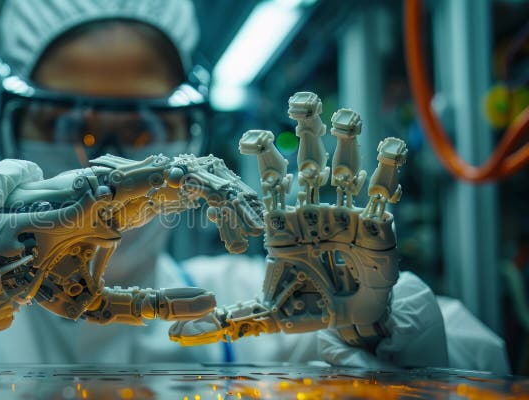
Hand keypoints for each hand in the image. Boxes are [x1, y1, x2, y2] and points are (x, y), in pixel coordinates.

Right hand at [0, 154, 264, 324]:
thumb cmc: (45, 278)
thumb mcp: (103, 305)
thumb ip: (149, 304)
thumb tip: (205, 304)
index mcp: (127, 213)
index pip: (183, 201)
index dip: (218, 211)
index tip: (247, 232)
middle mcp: (124, 196)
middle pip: (187, 185)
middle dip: (226, 198)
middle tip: (259, 219)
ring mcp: (109, 190)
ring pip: (170, 177)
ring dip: (207, 188)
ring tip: (243, 204)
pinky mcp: (91, 190)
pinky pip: (134, 179)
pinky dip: (166, 178)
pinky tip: (196, 181)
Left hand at [169, 92, 407, 347]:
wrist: (351, 318)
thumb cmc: (309, 305)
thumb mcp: (269, 312)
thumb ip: (230, 320)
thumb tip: (182, 335)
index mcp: (283, 221)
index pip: (269, 181)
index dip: (262, 159)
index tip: (252, 138)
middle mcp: (312, 207)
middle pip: (306, 160)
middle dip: (304, 130)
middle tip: (299, 101)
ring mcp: (344, 211)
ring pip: (344, 166)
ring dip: (345, 142)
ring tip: (344, 115)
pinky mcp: (374, 223)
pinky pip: (381, 192)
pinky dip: (385, 171)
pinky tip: (388, 148)